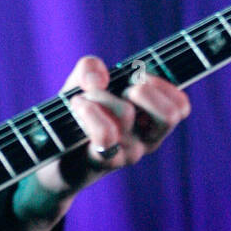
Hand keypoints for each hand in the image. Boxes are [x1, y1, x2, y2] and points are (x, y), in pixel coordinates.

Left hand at [41, 54, 191, 196]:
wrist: (50, 157)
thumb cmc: (74, 116)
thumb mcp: (82, 84)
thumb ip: (91, 68)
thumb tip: (99, 80)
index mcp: (152, 121)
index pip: (180, 106)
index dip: (161, 84)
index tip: (135, 78)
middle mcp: (147, 140)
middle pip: (170, 114)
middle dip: (142, 88)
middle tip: (119, 91)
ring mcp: (128, 153)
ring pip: (126, 112)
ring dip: (100, 95)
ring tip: (82, 99)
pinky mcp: (105, 161)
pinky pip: (105, 133)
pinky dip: (89, 110)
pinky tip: (77, 105)